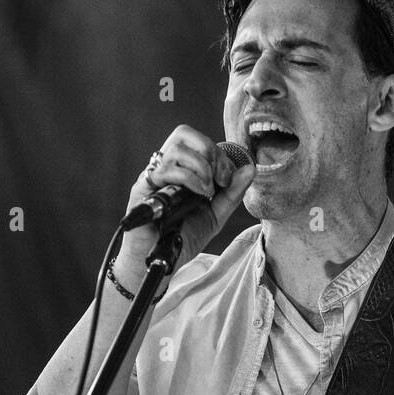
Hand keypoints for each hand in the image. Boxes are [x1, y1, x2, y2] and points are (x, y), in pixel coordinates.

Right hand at [116, 124, 254, 278]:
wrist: (162, 260)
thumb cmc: (183, 236)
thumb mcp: (216, 214)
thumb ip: (233, 192)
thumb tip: (250, 168)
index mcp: (182, 168)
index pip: (199, 141)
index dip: (219, 154)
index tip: (228, 179)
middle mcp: (166, 167)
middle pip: (184, 133)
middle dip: (209, 153)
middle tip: (220, 179)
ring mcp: (154, 176)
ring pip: (176, 149)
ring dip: (200, 167)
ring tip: (207, 191)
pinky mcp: (143, 188)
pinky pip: (164, 169)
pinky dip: (188, 179)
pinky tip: (198, 195)